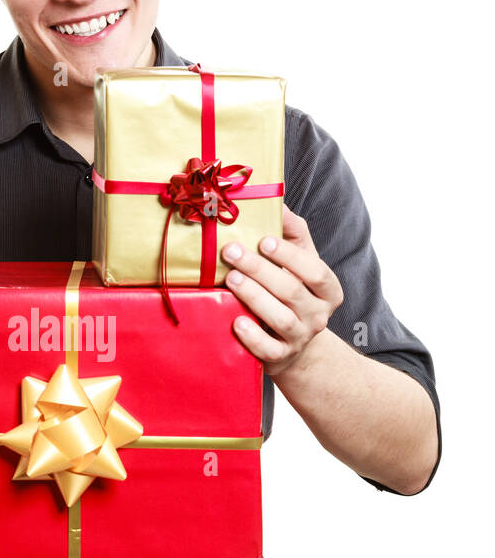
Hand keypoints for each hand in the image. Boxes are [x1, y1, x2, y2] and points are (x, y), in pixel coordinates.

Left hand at [221, 204, 343, 377]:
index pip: (315, 271)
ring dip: (254, 297)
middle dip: (260, 270)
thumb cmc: (292, 292)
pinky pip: (269, 349)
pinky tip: (236, 322)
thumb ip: (294, 233)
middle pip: (292, 291)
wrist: (293, 343)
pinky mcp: (281, 357)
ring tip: (231, 279)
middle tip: (231, 252)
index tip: (263, 239)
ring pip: (281, 318)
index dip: (290, 255)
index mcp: (327, 289)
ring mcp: (300, 337)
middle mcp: (318, 314)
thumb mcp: (301, 263)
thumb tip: (277, 201)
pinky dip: (252, 337)